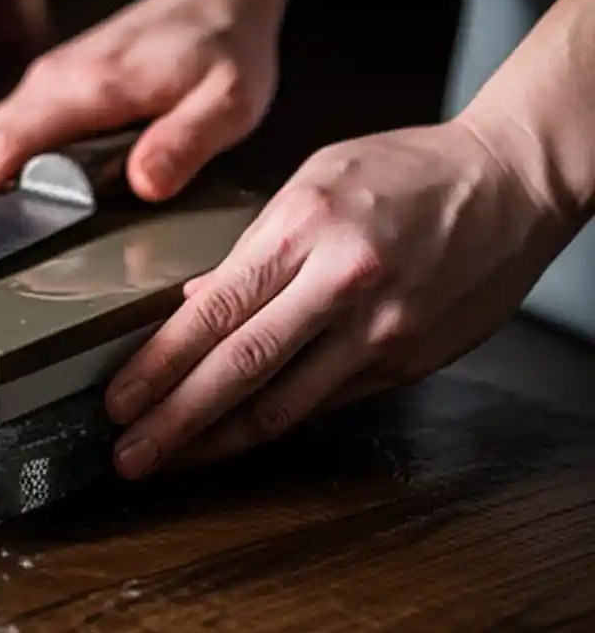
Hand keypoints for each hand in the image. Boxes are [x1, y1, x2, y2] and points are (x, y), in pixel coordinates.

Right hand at [0, 0, 279, 201]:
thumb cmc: (224, 49)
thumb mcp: (229, 102)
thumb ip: (185, 143)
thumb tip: (144, 185)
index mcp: (89, 86)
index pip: (4, 143)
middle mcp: (51, 82)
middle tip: (16, 245)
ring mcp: (42, 84)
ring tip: (30, 225)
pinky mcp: (45, 90)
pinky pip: (0, 136)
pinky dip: (3, 169)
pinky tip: (42, 195)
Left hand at [104, 120, 579, 476]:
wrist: (513, 181)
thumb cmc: (408, 172)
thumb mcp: (314, 181)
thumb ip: (252, 247)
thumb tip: (193, 303)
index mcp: (306, 228)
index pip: (214, 312)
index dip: (159, 365)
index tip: (120, 398)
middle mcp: (342, 284)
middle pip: (241, 369)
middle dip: (175, 421)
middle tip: (129, 454)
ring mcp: (381, 331)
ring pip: (285, 404)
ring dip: (219, 441)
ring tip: (172, 461)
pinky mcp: (408, 362)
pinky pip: (328, 403)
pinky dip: (276, 423)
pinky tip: (238, 438)